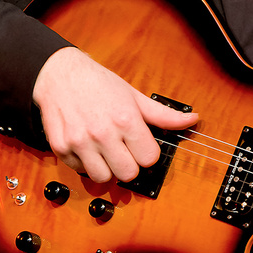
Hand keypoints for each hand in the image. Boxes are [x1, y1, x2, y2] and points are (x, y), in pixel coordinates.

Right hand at [31, 47, 198, 183]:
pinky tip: (88, 148)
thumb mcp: (134, 96)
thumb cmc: (99, 84)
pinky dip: (85, 164)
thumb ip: (163, 114)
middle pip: (128, 174)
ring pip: (103, 178)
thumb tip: (191, 120)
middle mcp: (103, 133)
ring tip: (106, 152)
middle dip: (130, 165)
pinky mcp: (61, 148)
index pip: (149, 159)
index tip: (141, 146)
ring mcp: (80, 142)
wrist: (60, 74)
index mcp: (126, 120)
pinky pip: (80, 171)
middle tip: (124, 152)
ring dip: (107, 168)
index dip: (147, 154)